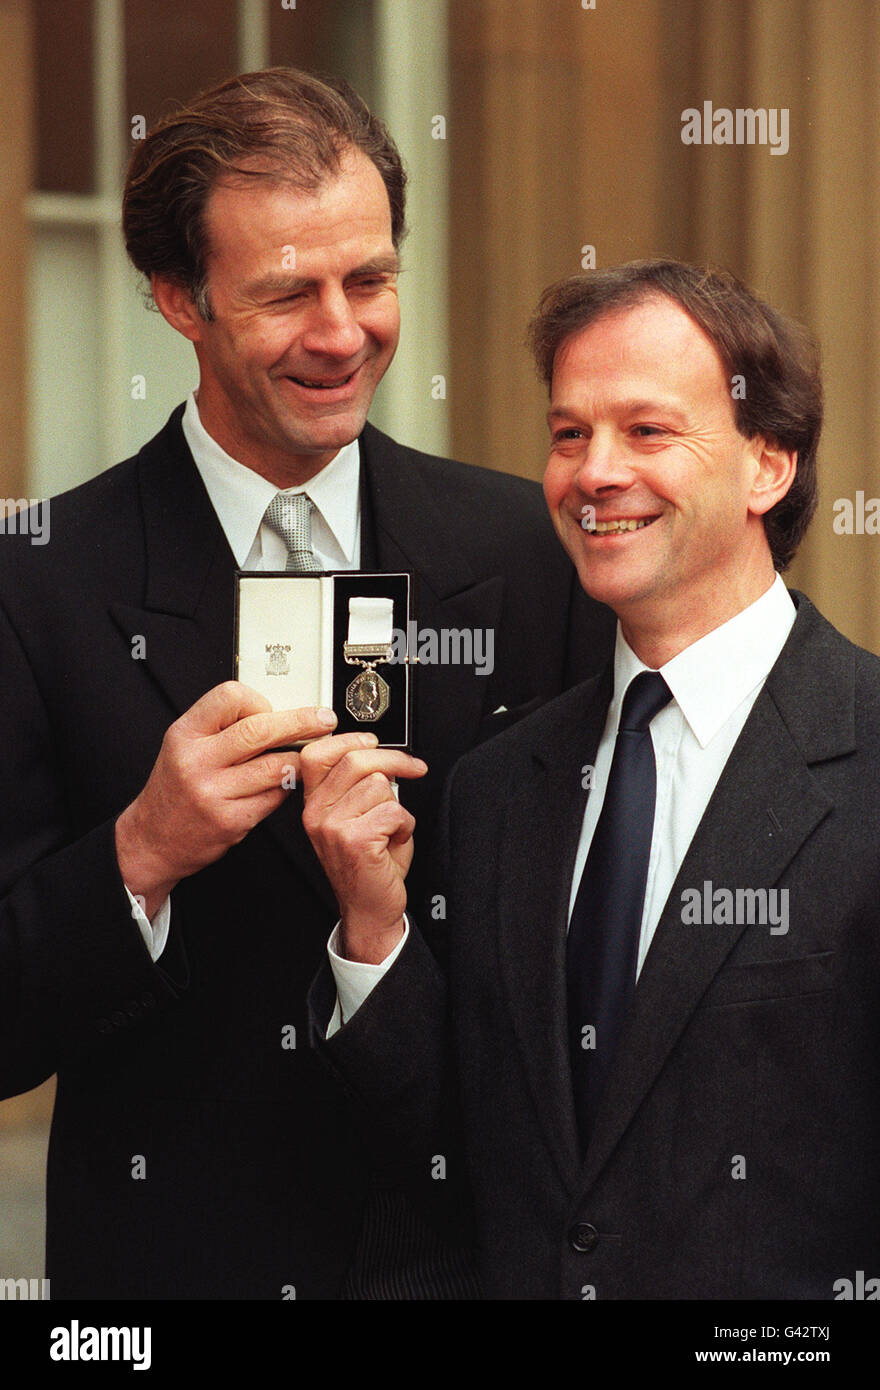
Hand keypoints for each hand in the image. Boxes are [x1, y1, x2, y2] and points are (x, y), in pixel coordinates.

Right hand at [116, 681, 336, 917]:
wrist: (154, 839)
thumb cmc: (176, 788)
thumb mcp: (185, 745)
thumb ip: (222, 727)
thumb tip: (277, 710)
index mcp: (185, 734)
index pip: (230, 697)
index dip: (259, 700)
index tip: (273, 708)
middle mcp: (196, 761)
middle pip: (260, 730)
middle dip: (301, 722)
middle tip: (324, 720)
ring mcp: (213, 793)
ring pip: (276, 766)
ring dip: (298, 760)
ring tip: (301, 758)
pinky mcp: (231, 820)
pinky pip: (275, 797)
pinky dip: (285, 788)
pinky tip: (280, 786)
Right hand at [300, 732, 427, 963]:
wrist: (370, 909)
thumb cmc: (369, 864)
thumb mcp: (355, 818)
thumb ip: (358, 786)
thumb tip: (381, 758)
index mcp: (314, 804)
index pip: (317, 753)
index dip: (349, 739)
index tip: (374, 740)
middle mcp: (317, 813)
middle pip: (356, 760)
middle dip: (394, 760)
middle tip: (413, 768)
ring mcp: (333, 826)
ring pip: (379, 785)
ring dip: (397, 805)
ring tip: (390, 828)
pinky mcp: (355, 839)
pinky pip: (394, 811)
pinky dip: (405, 825)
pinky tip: (394, 841)